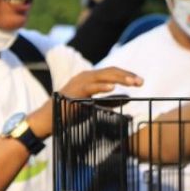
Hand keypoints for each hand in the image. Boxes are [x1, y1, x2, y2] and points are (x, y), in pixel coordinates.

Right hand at [29, 66, 143, 137]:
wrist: (48, 119)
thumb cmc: (69, 111)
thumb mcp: (93, 104)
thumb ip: (109, 101)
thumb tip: (128, 98)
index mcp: (90, 79)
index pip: (111, 72)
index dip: (126, 75)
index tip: (140, 82)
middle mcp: (85, 76)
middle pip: (110, 71)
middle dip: (126, 75)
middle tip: (141, 81)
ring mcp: (78, 82)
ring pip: (102, 76)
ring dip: (119, 78)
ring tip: (133, 82)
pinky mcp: (73, 92)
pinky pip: (90, 87)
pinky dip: (102, 86)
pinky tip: (112, 88)